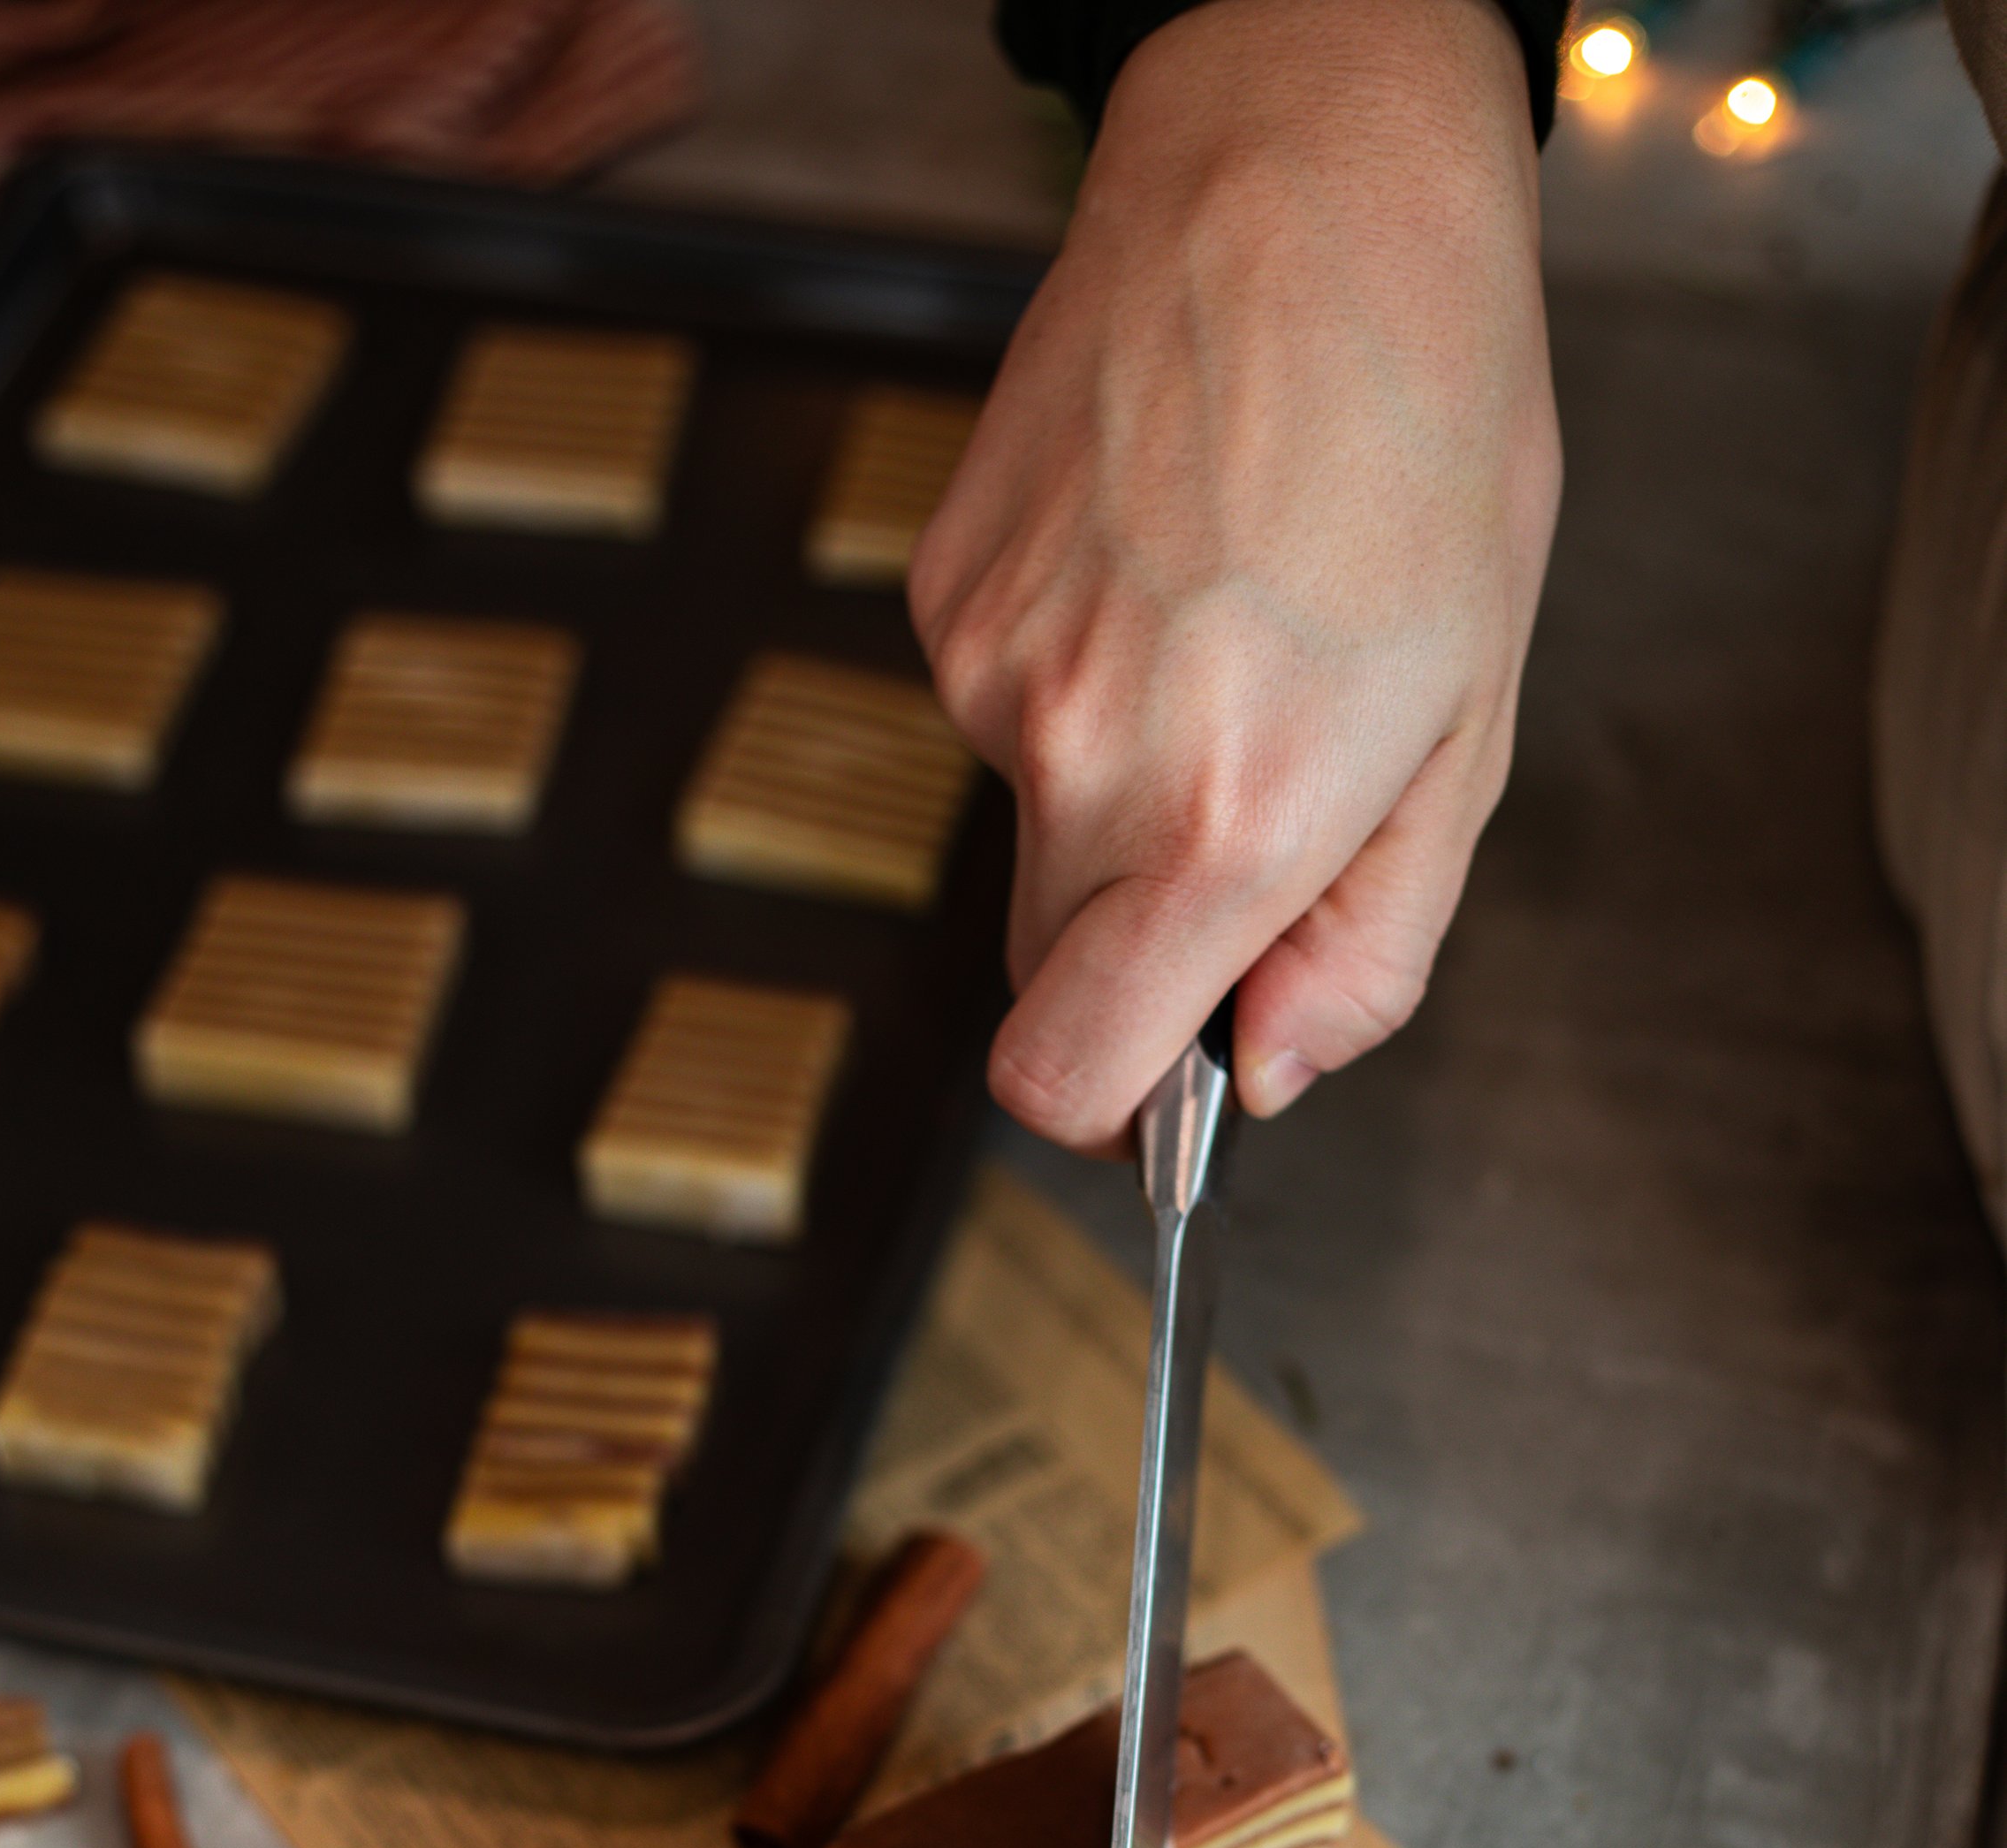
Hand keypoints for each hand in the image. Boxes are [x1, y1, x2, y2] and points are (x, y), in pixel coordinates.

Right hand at [908, 0, 1558, 1148]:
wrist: (1303, 173)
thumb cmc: (1427, 426)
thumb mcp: (1468, 724)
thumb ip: (1372, 943)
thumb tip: (1272, 1073)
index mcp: (1224, 817)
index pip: (1068, 1079)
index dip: (1124, 1110)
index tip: (1181, 1074)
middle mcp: (1077, 758)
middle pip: (1046, 976)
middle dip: (1143, 946)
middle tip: (1261, 806)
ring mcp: (989, 671)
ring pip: (1034, 836)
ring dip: (1120, 790)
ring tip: (1230, 629)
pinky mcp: (944, 594)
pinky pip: (1002, 717)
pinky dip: (1078, 683)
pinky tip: (1161, 565)